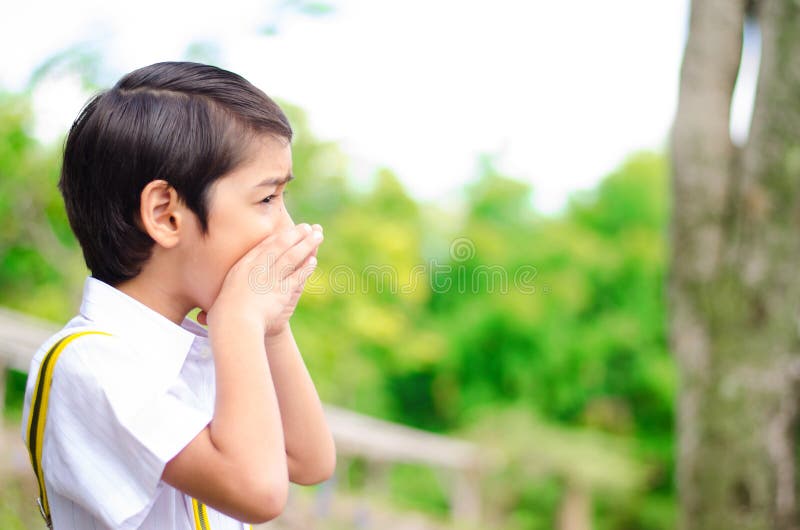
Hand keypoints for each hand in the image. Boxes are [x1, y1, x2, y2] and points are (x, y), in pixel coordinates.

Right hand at [198, 223, 322, 335]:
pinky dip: (305, 267)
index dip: (279, 237)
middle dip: (295, 235)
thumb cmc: (224, 315)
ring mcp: (270, 278)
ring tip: (318, 236)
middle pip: (280, 246)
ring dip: (306, 245)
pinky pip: (297, 276)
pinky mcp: (282, 291)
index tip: (288, 230)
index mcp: (243, 266)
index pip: (264, 246)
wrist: (232, 325)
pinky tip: (313, 260)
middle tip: (307, 227)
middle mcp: (257, 268)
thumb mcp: (224, 295)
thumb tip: (231, 285)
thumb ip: (233, 288)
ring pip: (292, 256)